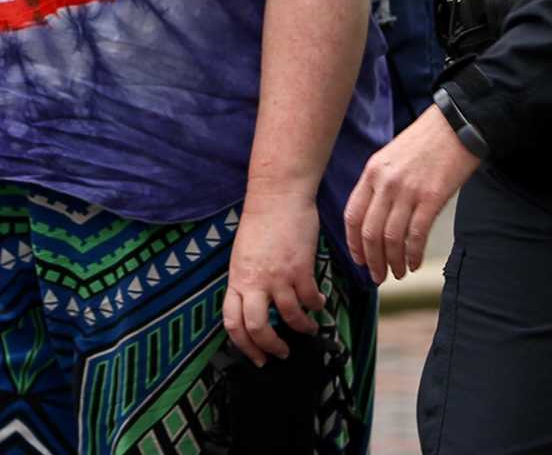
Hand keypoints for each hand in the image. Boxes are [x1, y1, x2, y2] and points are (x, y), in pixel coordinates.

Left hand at [220, 189, 322, 365]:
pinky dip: (316, 305)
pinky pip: (310, 298)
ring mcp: (278, 275)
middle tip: (281, 353)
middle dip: (270, 347)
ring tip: (308, 328)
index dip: (243, 345)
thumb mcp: (244, 255)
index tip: (256, 357)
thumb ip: (248, 281)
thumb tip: (256, 306)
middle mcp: (255, 281)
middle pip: (256, 327)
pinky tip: (319, 303)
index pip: (232, 322)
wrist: (278, 195)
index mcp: (237, 278)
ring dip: (301, 328)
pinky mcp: (300, 268)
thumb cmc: (261, 222)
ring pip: (288, 317)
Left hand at [345, 105, 479, 283]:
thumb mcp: (391, 157)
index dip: (353, 243)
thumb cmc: (426, 141)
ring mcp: (408, 191)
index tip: (359, 260)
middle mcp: (386, 182)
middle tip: (377, 277)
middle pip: (370, 232)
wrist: (456, 126)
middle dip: (372, 260)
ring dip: (393, 262)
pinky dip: (413, 254)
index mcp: (372, 172)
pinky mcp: (431, 198)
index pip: (353, 215)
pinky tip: (414, 263)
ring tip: (397, 273)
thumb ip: (380, 184)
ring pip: (392, 238)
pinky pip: (416, 235)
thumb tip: (375, 218)